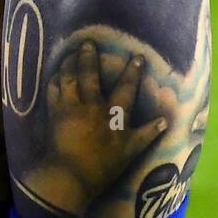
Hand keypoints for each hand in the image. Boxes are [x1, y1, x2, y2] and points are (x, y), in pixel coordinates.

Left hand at [26, 40, 168, 216]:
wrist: (69, 176)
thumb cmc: (102, 166)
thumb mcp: (129, 152)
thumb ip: (146, 134)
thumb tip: (164, 121)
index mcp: (111, 114)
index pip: (125, 88)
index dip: (132, 72)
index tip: (137, 56)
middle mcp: (91, 106)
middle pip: (90, 75)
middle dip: (90, 57)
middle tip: (88, 41)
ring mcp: (70, 108)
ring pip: (69, 78)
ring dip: (70, 64)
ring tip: (71, 52)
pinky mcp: (53, 115)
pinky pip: (53, 91)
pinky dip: (54, 81)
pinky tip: (55, 75)